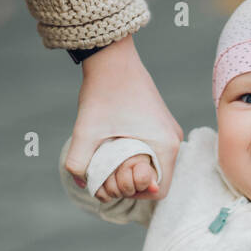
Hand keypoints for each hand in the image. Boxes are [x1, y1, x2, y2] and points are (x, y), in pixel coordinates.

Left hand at [64, 35, 182, 194]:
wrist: (111, 56)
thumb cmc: (103, 91)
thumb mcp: (85, 131)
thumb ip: (78, 162)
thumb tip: (82, 185)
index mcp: (165, 145)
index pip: (160, 190)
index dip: (135, 193)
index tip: (114, 181)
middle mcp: (173, 140)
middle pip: (156, 178)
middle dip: (131, 181)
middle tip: (107, 170)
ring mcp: (168, 131)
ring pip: (153, 165)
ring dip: (131, 168)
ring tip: (110, 156)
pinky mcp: (160, 123)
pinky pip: (152, 151)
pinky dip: (135, 155)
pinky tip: (115, 145)